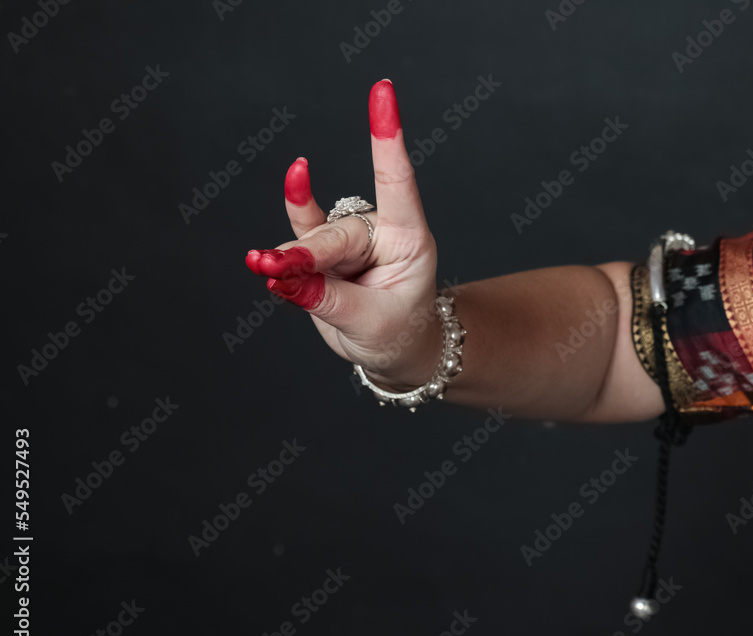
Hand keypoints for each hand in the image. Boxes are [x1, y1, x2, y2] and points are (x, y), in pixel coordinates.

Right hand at [245, 80, 442, 388]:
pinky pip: (302, 229)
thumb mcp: (371, 323)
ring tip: (266, 270)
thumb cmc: (398, 332)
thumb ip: (326, 298)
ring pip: (312, 240)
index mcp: (408, 241)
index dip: (387, 138)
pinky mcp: (325, 248)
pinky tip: (288, 186)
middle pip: (336, 234)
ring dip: (291, 259)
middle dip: (306, 254)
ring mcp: (351, 238)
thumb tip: (280, 276)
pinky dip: (288, 223)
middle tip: (272, 269)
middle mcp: (380, 231)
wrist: (397, 348)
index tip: (384, 92)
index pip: (398, 183)